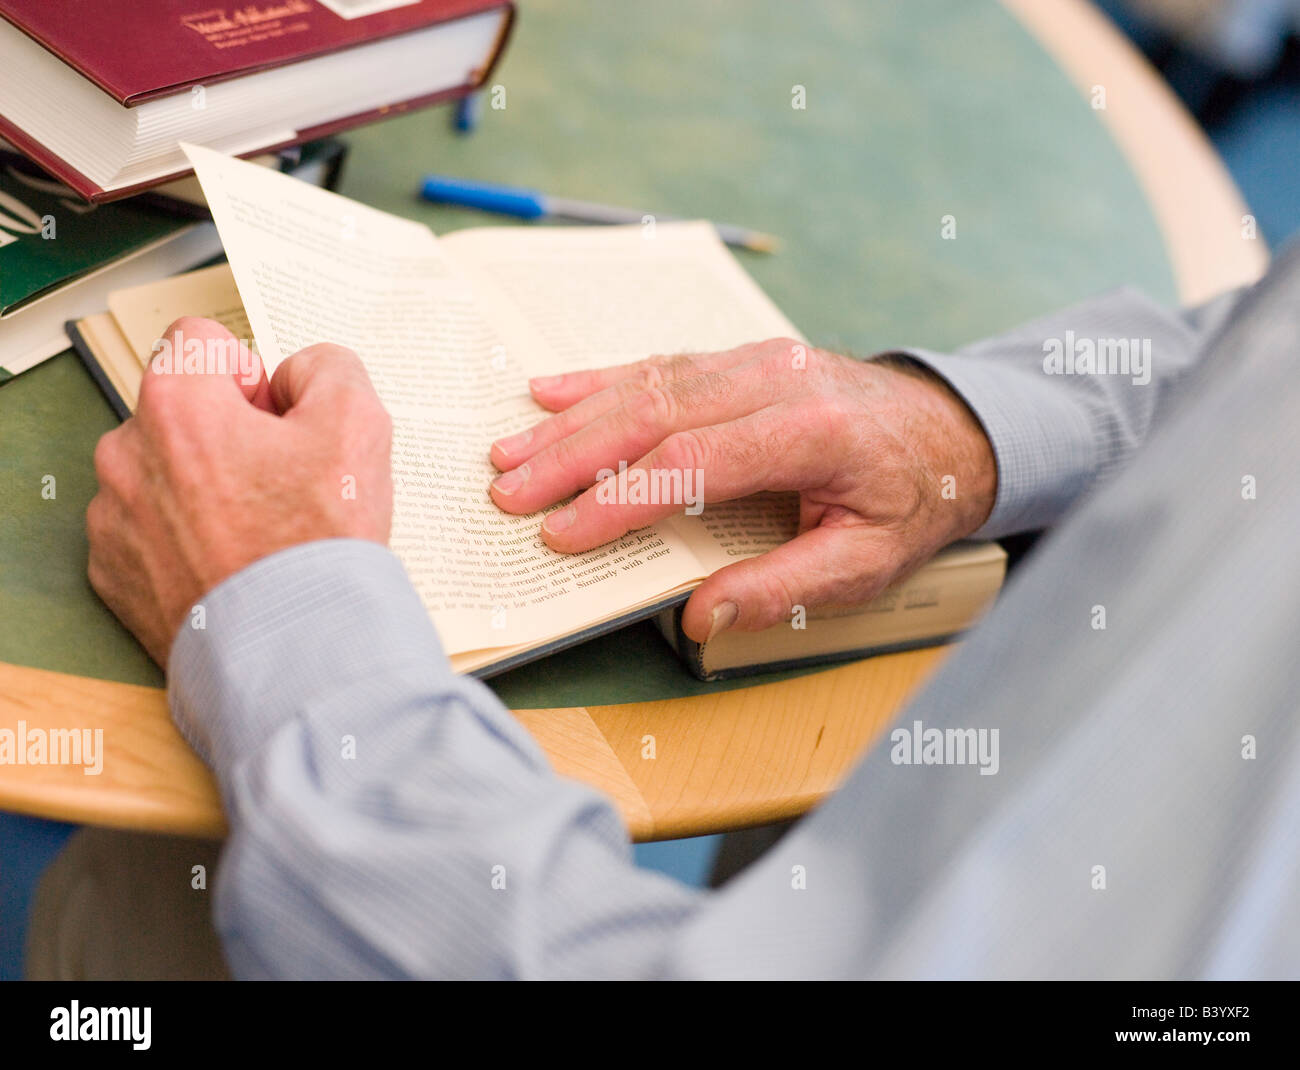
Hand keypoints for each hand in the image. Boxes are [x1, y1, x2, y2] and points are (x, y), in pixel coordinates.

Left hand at [87, 317, 392, 665]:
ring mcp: (114, 520)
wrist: (293, 654)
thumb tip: (299, 376)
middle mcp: (127, 455)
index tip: (278, 420)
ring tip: (259, 534)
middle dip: (227, 435)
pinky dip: (186, 542)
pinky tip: (233, 567)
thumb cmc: (319, 544)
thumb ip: (330, 369)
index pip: (200, 341)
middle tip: (280, 484)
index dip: (250, 373)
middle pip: (180, 412)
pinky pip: (149, 534)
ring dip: (204, 489)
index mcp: (177, 406)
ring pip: (162, 474)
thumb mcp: (360, 425)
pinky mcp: (115, 576)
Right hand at [488, 339, 995, 642]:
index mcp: (810, 432)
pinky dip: (600, 381)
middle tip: (509, 490)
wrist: (948, 430)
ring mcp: (756, 360)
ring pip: (647, 384)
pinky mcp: (740, 358)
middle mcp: (776, 380)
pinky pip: (661, 365)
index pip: (693, 463)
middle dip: (571, 455)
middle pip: (654, 413)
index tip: (561, 533)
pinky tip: (550, 391)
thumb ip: (784, 587)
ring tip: (509, 450)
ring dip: (572, 419)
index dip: (620, 499)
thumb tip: (701, 617)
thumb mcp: (866, 563)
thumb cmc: (908, 501)